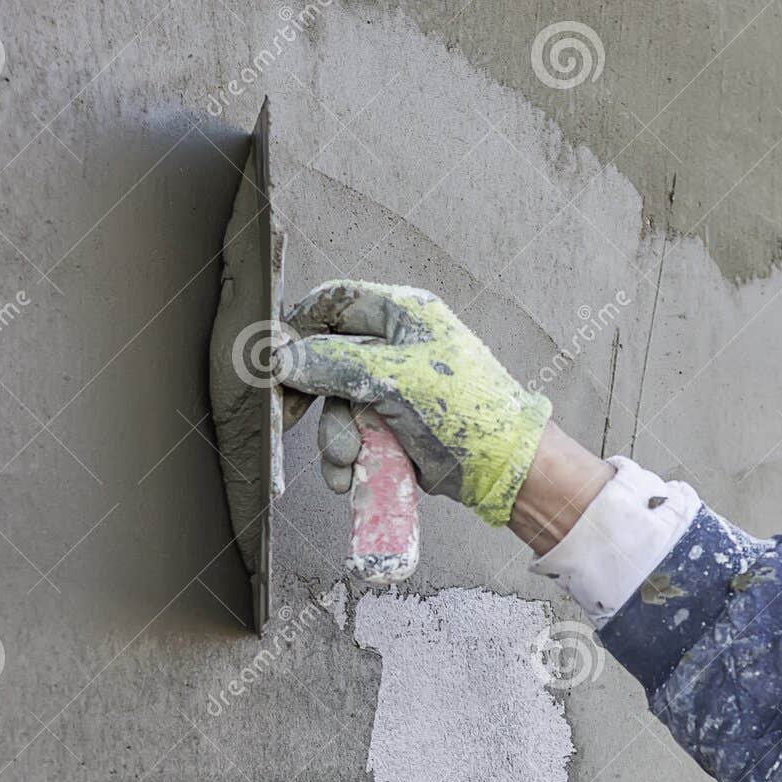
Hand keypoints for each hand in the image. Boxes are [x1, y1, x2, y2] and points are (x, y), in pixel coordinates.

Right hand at [274, 281, 551, 527]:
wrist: (506, 471)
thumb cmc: (465, 412)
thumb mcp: (392, 381)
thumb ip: (332, 365)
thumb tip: (282, 358)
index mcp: (403, 315)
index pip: (337, 302)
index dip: (300, 325)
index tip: (275, 357)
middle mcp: (398, 347)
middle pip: (329, 363)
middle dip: (314, 399)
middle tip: (289, 420)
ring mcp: (397, 391)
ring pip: (340, 408)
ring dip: (336, 439)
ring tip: (347, 463)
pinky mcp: (398, 429)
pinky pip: (358, 437)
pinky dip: (350, 459)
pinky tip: (351, 478)